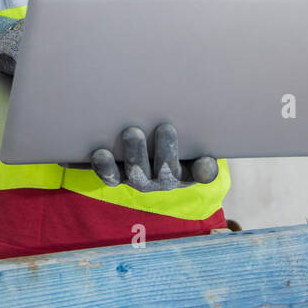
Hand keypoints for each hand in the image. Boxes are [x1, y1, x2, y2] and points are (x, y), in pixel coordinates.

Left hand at [90, 123, 217, 191]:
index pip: (199, 172)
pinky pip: (110, 175)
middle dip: (166, 150)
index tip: (205, 158)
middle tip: (165, 127)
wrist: (146, 146)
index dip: (203, 169)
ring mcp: (138, 178)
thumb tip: (207, 165)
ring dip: (134, 154)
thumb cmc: (175, 143)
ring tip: (133, 132)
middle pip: (165, 169)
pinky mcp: (117, 176)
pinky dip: (104, 166)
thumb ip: (202, 158)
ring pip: (136, 172)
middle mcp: (162, 180)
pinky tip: (99, 152)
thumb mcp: (192, 148)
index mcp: (186, 172)